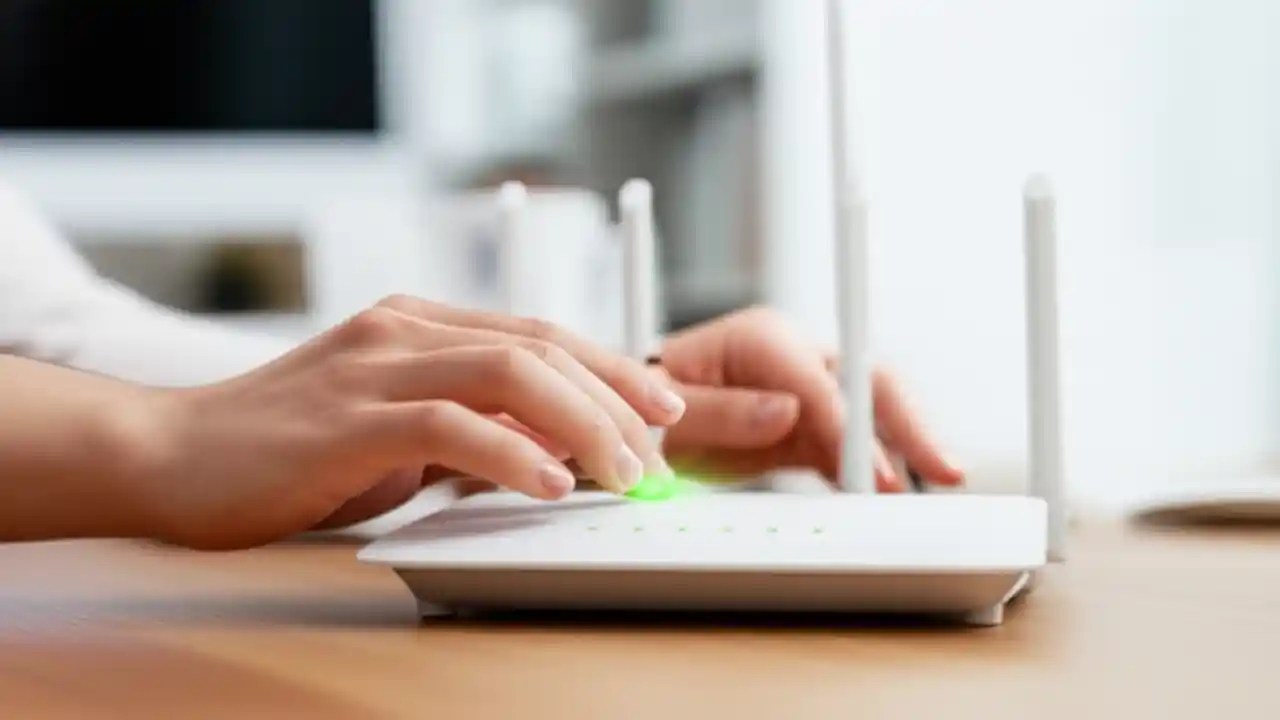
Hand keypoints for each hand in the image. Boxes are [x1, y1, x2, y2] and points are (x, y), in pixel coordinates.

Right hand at [132, 296, 684, 548]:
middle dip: (616, 396)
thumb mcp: (396, 434)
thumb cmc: (288, 451)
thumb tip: (556, 449)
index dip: (612, 368)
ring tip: (623, 472)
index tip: (662, 410)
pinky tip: (550, 484)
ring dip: (583, 423)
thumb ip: (471, 430)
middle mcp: (404, 330)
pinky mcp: (349, 417)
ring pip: (511, 372)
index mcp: (418, 325)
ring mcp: (375, 366)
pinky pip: (451, 424)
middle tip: (659, 452)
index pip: (539, 332)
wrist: (171, 456)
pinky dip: (511, 452)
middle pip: (540, 344)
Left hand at [657, 307, 962, 491]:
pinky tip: (896, 495)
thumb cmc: (649, 403)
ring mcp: (812, 393)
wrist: (646, 416)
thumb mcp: (669, 407)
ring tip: (942, 480)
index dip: (848, 426)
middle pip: (869, 383)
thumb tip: (785, 414)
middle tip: (943, 469)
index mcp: (762, 339)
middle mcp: (797, 358)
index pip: (818, 382)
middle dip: (909, 424)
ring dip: (909, 448)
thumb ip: (719, 410)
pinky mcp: (815, 429)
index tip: (869, 470)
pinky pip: (856, 448)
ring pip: (875, 414)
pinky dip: (879, 470)